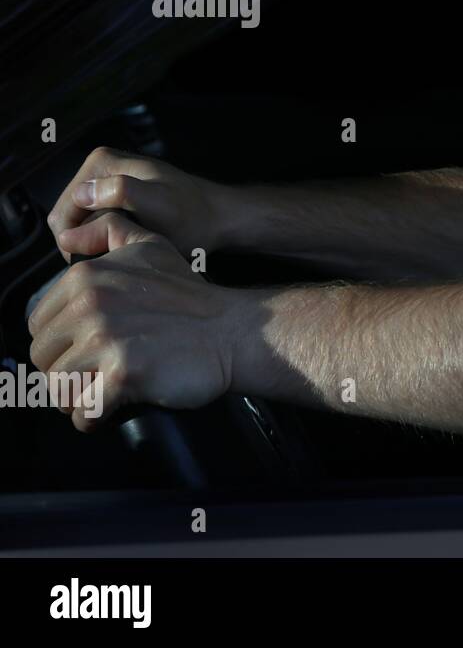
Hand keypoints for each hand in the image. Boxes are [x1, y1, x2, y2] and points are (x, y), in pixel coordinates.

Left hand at [27, 212, 253, 430]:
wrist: (236, 331)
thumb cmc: (193, 297)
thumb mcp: (151, 247)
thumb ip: (109, 232)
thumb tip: (70, 237)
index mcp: (87, 278)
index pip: (38, 325)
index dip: (60, 342)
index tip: (85, 349)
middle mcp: (90, 306)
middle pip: (44, 359)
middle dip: (66, 371)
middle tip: (95, 373)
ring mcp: (106, 340)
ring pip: (58, 388)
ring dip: (76, 397)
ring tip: (100, 392)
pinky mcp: (123, 375)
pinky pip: (85, 412)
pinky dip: (93, 418)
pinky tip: (110, 409)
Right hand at [47, 146, 235, 262]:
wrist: (217, 217)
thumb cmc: (192, 216)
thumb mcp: (160, 204)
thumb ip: (123, 192)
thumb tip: (82, 193)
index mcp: (101, 162)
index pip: (62, 214)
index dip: (78, 243)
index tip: (106, 257)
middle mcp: (99, 167)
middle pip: (68, 221)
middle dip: (87, 241)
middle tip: (118, 256)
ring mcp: (105, 182)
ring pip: (80, 226)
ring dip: (97, 242)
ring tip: (126, 250)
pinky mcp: (113, 197)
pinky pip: (94, 226)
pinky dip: (106, 239)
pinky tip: (129, 245)